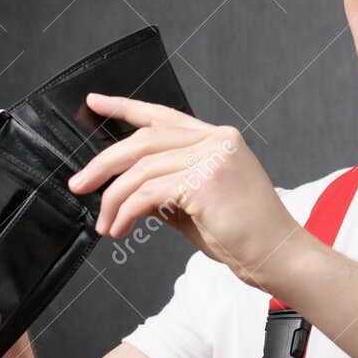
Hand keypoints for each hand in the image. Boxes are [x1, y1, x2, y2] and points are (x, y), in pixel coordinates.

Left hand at [67, 95, 303, 289]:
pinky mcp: (205, 179)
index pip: (162, 115)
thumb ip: (166, 188)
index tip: (96, 102)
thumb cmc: (242, 235)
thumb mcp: (196, 204)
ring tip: (105, 225)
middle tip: (79, 185)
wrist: (278, 255)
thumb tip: (127, 187)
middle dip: (104, 164)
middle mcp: (216, 139)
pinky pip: (149, 192)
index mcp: (217, 138)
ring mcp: (213, 156)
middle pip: (143, 140)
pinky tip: (121, 229)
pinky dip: (127, 212)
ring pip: (141, 168)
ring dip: (113, 199)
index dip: (125, 107)